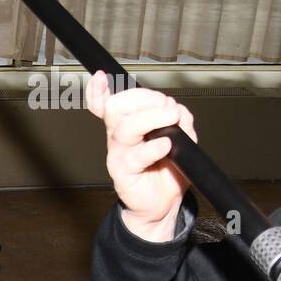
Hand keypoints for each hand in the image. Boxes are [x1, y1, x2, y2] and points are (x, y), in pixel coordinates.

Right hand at [85, 71, 196, 241]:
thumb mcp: (181, 138)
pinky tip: (165, 144)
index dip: (99, 91)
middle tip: (167, 107)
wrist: (164, 204)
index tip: (100, 77)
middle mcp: (119, 137)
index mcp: (127, 126)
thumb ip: (180, 121)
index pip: (106, 105)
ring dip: (151, 117)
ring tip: (171, 118)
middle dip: (144, 99)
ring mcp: (119, 154)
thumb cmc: (167, 171)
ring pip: (125, 127)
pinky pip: (136, 156)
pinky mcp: (123, 173)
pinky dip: (152, 147)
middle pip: (116, 108)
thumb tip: (176, 108)